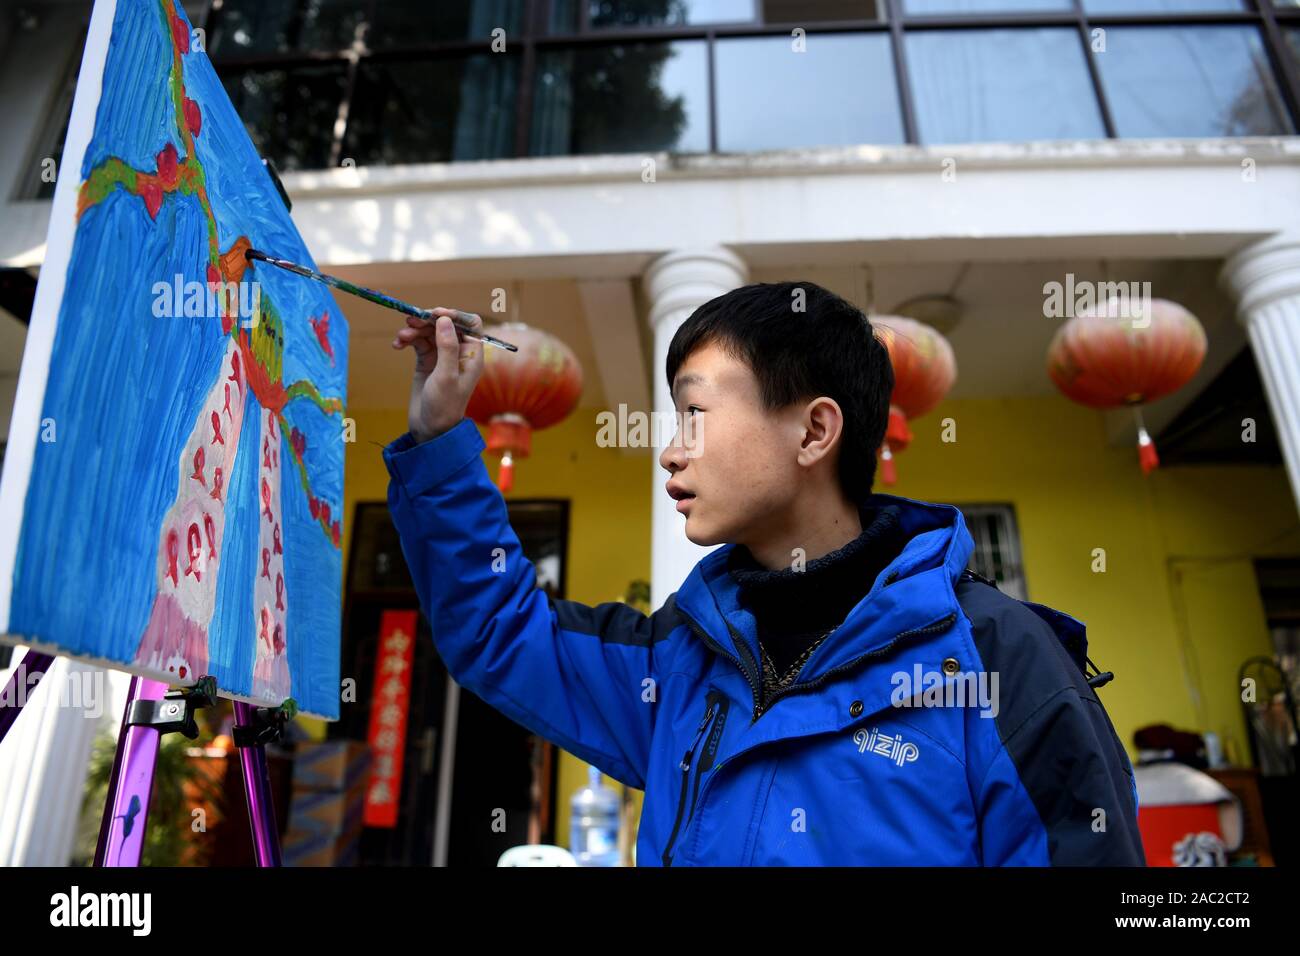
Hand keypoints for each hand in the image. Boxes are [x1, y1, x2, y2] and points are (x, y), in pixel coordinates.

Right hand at [392, 308, 485, 442]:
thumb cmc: (444, 406)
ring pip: (430, 331)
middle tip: (411, 320)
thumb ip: (447, 347)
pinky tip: (397, 345)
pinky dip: (408, 339)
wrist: (430, 428)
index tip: (435, 314)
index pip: (470, 324)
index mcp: (472, 355)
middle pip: (446, 324)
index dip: (455, 315)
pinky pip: (418, 342)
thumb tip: (444, 320)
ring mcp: (442, 356)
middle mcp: (459, 352)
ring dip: (415, 329)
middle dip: (428, 320)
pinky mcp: (427, 360)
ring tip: (402, 336)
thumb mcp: (446, 376)